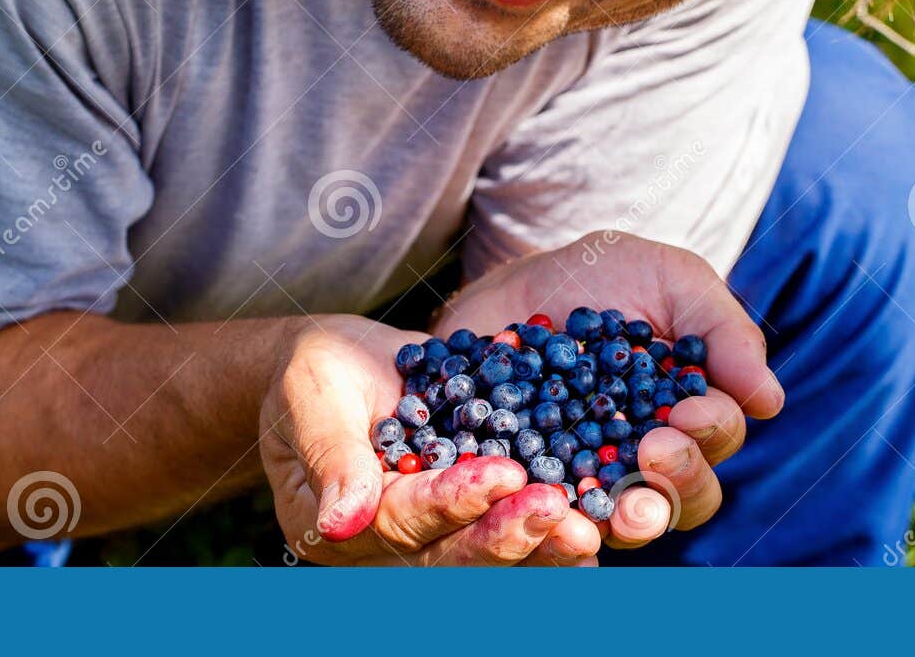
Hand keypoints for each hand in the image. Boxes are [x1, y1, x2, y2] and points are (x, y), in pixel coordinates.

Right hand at [259, 315, 601, 564]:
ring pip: (493, 547)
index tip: (503, 475)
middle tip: (562, 512)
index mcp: (347, 524)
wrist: (340, 362)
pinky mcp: (474, 508)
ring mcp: (438, 531)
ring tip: (593, 527)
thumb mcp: (312, 397)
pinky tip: (602, 519)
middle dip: (510, 534)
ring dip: (543, 541)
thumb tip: (341, 524)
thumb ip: (332, 457)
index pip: (405, 522)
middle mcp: (396, 543)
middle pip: (456, 553)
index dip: (454, 502)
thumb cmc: (312, 374)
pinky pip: (515, 521)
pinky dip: (555, 524)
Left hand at [433, 231, 783, 548]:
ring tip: (615, 506)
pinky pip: (547, 521)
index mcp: (691, 413)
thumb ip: (724, 333)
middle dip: (677, 481)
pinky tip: (547, 505)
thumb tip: (770, 401)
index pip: (717, 440)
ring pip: (621, 523)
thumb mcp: (672, 280)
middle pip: (681, 498)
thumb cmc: (605, 276)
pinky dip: (552, 524)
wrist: (517, 282)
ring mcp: (590, 478)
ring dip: (625, 520)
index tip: (689, 410)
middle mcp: (648, 458)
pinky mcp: (532, 485)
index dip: (711, 432)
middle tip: (655, 449)